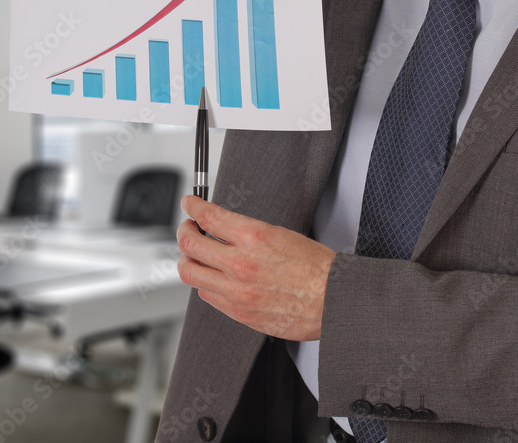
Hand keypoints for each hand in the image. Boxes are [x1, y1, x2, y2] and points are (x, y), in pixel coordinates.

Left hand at [177, 196, 336, 340]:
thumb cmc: (316, 269)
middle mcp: (241, 264)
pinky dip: (204, 283)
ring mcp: (237, 290)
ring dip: (187, 260)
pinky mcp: (239, 312)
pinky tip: (211, 278)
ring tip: (192, 255)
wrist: (334, 301)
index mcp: (254, 237)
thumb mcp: (281, 235)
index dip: (192, 207)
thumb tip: (222, 227)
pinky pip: (207, 295)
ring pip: (190, 273)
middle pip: (190, 244)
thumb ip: (247, 233)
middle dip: (183, 232)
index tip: (188, 205)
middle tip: (187, 228)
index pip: (208, 216)